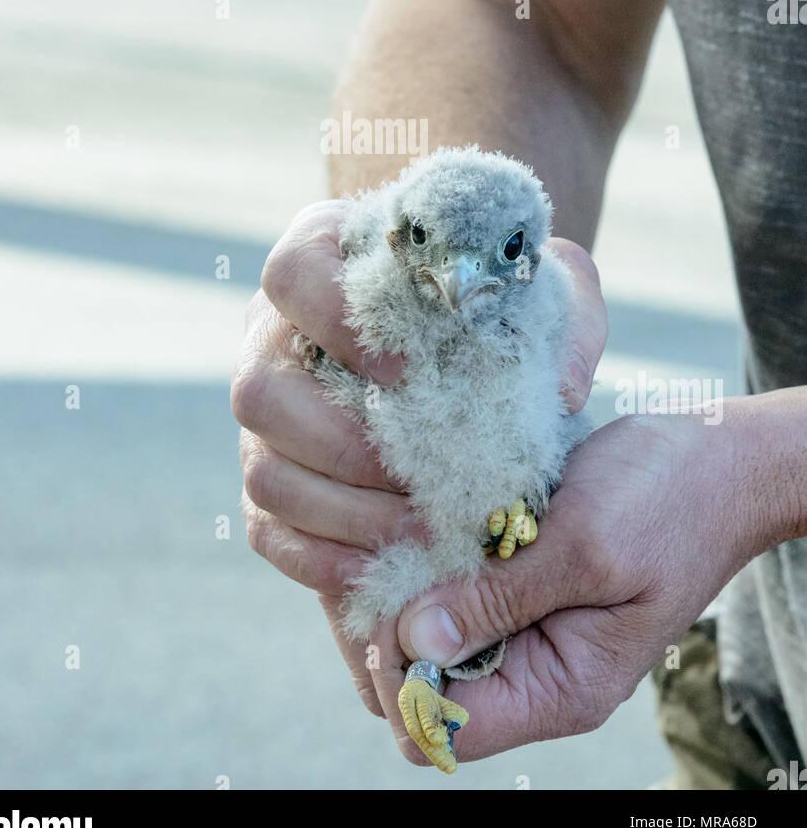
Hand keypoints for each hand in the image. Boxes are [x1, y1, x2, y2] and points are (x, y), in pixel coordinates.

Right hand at [232, 199, 607, 716]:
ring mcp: (266, 412)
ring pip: (263, 467)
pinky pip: (267, 526)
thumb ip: (567, 318)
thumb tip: (565, 389)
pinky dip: (320, 556)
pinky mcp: (270, 477)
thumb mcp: (547, 287)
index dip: (335, 323)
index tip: (409, 371)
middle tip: (428, 477)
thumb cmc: (502, 302)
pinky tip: (382, 569)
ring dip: (341, 511)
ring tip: (423, 531)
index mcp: (323, 257)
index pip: (291, 272)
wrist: (477, 346)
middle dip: (345, 446)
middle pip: (260, 388)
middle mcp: (273, 332)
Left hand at [367, 403, 770, 765]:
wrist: (715, 459)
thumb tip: (415, 640)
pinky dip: (425, 559)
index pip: (443, 732)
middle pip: (421, 690)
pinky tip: (415, 513)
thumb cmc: (668, 502)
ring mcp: (522, 626)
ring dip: (403, 588)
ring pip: (425, 637)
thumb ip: (500, 599)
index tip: (389, 604)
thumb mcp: (585, 548)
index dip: (400, 680)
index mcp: (558, 689)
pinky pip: (448, 589)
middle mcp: (532, 670)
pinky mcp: (513, 580)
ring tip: (394, 528)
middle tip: (372, 558)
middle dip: (386, 631)